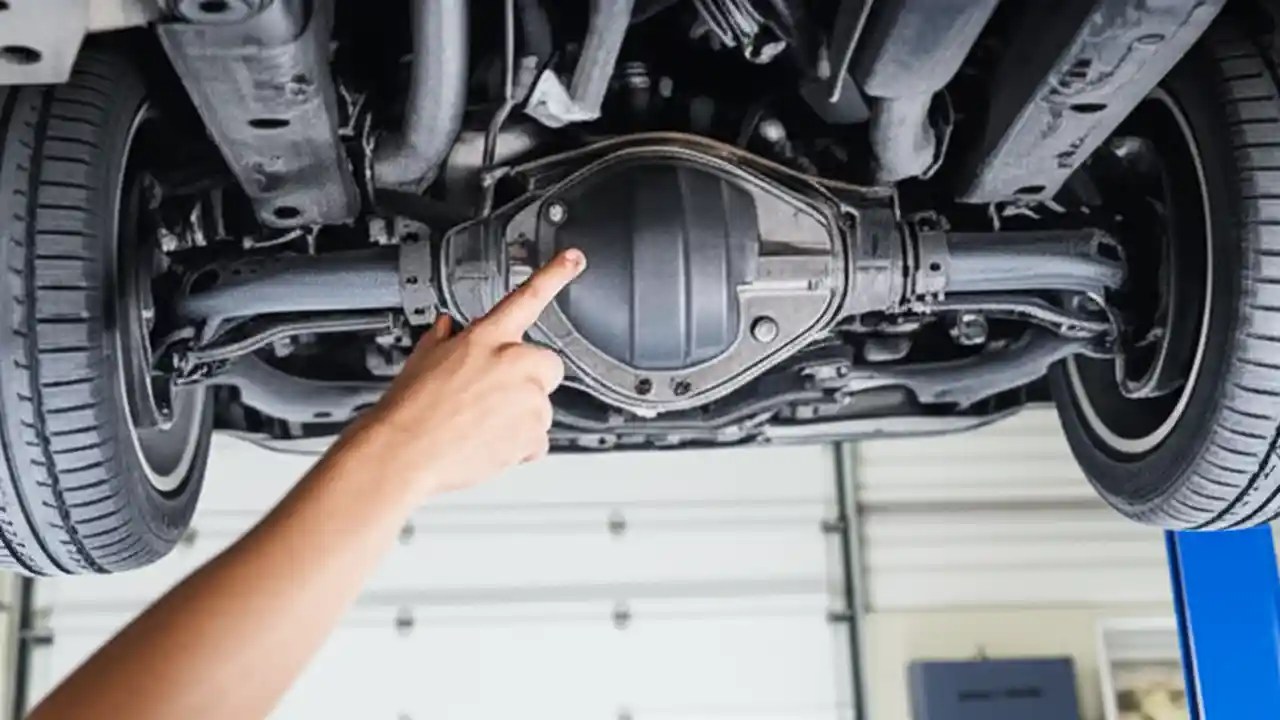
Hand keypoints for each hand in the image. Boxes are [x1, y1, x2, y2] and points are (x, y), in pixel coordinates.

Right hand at [345, 248, 585, 499]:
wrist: (405, 452)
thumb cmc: (410, 409)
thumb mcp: (422, 357)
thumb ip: (445, 338)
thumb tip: (449, 329)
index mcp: (487, 337)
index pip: (527, 296)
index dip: (555, 274)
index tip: (574, 259)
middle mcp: (515, 364)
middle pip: (547, 364)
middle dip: (528, 377)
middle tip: (494, 395)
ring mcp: (529, 400)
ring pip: (540, 406)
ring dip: (519, 415)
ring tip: (480, 424)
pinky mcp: (534, 436)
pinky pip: (537, 440)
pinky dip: (519, 445)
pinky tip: (488, 443)